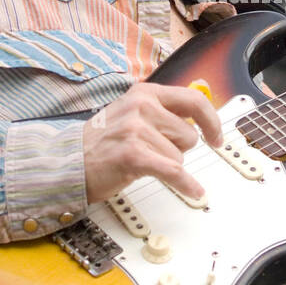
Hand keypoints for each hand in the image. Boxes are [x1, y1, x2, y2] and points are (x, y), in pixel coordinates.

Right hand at [82, 82, 222, 203]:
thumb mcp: (132, 113)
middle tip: (151, 151)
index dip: (211, 121)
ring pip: (179, 156)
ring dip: (165, 164)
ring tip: (139, 161)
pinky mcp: (133, 155)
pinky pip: (173, 171)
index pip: (193, 101)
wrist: (68, 162)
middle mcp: (141, 106)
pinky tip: (195, 191)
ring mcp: (136, 129)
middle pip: (188, 135)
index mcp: (145, 93)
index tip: (216, 137)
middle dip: (176, 149)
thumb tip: (201, 117)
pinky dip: (185, 184)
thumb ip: (164, 111)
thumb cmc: (102, 142)